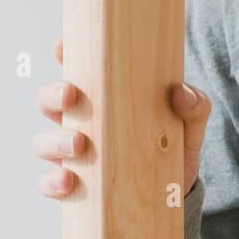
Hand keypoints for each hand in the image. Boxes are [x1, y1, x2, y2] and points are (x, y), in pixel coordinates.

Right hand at [33, 36, 211, 197]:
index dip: (63, 53)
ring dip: (54, 140)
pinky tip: (68, 180)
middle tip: (70, 95)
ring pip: (44, 141)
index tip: (62, 45)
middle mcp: (80, 121)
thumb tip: (180, 92)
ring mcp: (73, 154)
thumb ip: (194, 104)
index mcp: (102, 97)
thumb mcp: (190, 123)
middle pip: (49, 101)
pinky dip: (52, 182)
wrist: (176, 194)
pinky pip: (50, 184)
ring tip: (78, 144)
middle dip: (52, 94)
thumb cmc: (174, 146)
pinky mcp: (75, 186)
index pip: (75, 69)